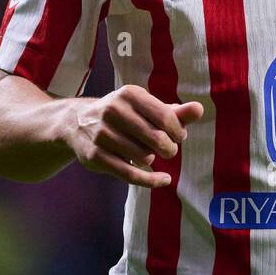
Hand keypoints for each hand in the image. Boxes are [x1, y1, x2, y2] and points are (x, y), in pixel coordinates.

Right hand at [66, 85, 203, 187]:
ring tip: (146, 153)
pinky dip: (151, 180)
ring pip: (144, 157)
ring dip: (152, 159)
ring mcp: (102, 134)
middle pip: (157, 139)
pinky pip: (131, 175)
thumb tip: (199, 110)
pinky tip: (164, 180)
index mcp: (129, 94)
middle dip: (169, 148)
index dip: (178, 131)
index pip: (166, 117)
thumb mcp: (146, 108)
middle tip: (167, 149)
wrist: (76, 124)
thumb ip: (175, 112)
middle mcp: (113, 111)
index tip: (178, 136)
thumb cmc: (123, 115)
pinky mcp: (95, 156)